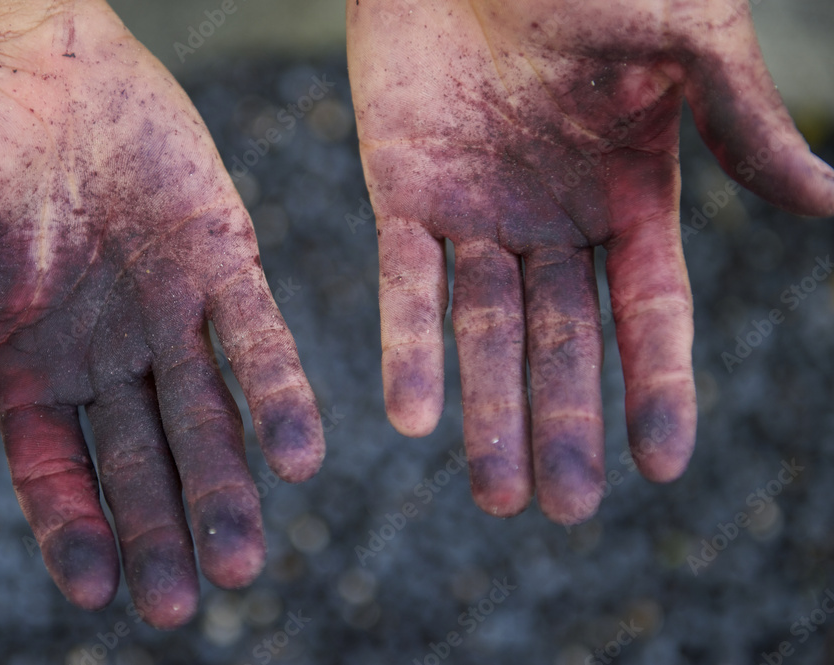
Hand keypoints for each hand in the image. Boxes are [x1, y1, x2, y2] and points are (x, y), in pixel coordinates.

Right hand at [0, 0, 323, 626]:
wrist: (25, 57)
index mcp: (33, 372)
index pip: (59, 474)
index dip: (78, 530)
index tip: (103, 588)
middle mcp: (111, 357)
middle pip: (143, 462)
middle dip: (165, 528)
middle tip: (188, 597)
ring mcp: (171, 312)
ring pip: (207, 416)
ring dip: (228, 484)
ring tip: (245, 554)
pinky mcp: (223, 261)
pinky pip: (258, 338)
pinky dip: (279, 395)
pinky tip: (300, 455)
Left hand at [346, 0, 833, 523]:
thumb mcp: (683, 40)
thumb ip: (740, 124)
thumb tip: (832, 202)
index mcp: (630, 194)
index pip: (650, 311)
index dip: (659, 385)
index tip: (662, 464)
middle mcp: (553, 222)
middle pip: (565, 342)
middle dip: (562, 421)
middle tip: (558, 508)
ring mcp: (477, 216)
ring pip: (485, 332)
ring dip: (488, 412)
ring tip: (494, 494)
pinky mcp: (404, 198)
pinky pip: (404, 286)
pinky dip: (408, 348)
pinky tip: (409, 416)